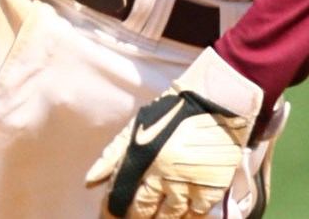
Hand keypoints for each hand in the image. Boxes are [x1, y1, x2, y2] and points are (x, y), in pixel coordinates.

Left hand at [85, 50, 262, 218]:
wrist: (218, 101)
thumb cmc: (174, 110)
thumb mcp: (138, 126)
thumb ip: (114, 155)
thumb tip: (90, 182)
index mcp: (142, 160)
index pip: (120, 198)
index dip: (112, 212)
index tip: (110, 217)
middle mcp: (163, 177)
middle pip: (143, 212)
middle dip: (135, 218)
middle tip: (134, 218)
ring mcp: (188, 185)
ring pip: (169, 217)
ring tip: (156, 217)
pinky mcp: (211, 188)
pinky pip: (195, 216)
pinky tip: (181, 216)